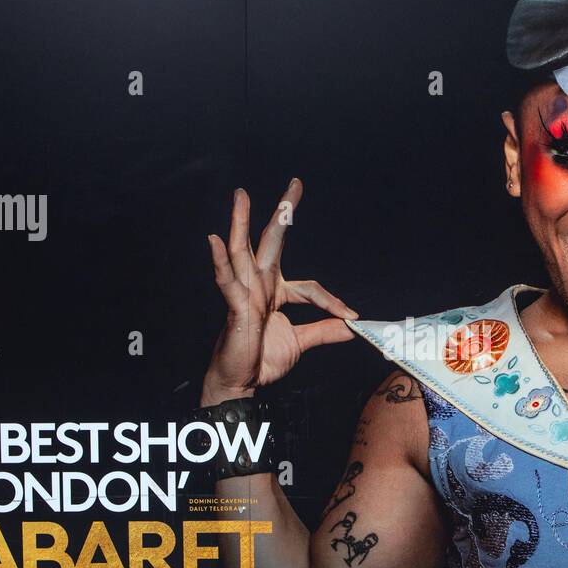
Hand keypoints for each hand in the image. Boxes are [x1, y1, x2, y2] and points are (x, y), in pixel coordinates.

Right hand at [201, 179, 357, 405]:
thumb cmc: (262, 358)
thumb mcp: (301, 342)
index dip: (331, 301)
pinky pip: (227, 280)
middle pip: (272, 242)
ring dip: (240, 222)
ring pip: (242, 251)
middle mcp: (260, 285)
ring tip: (240, 196)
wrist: (241, 382)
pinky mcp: (233, 306)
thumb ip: (324, 331)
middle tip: (294, 185)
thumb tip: (353, 327)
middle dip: (282, 214)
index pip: (310, 287)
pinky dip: (220, 261)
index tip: (351, 316)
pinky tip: (215, 241)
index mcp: (276, 292)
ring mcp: (245, 293)